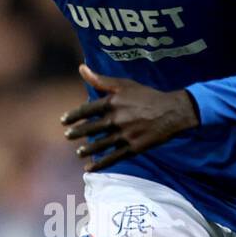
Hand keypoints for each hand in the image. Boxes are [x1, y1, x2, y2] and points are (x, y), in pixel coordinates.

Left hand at [61, 63, 198, 172]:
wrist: (172, 111)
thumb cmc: (147, 95)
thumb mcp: (124, 84)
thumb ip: (101, 80)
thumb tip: (81, 68)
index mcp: (112, 103)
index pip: (86, 111)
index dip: (73, 116)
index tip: (63, 121)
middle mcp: (116, 120)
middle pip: (91, 129)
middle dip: (77, 133)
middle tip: (67, 136)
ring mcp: (124, 135)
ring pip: (100, 144)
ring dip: (87, 149)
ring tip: (78, 152)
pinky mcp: (133, 148)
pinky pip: (113, 158)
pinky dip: (100, 164)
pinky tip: (89, 168)